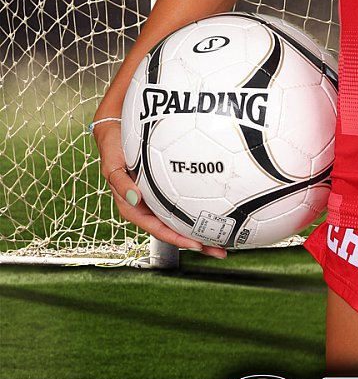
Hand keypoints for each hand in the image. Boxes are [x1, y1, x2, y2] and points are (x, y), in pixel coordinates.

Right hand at [91, 113, 227, 258]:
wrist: (118, 129)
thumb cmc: (114, 147)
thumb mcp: (112, 166)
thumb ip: (120, 183)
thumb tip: (133, 199)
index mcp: (134, 208)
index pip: (158, 230)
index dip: (177, 239)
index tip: (196, 245)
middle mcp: (149, 207)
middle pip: (175, 230)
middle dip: (197, 242)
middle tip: (220, 250)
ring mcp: (159, 198)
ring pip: (182, 219)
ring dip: (201, 229)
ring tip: (225, 237)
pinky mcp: (167, 187)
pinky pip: (185, 201)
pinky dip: (200, 208)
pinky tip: (218, 208)